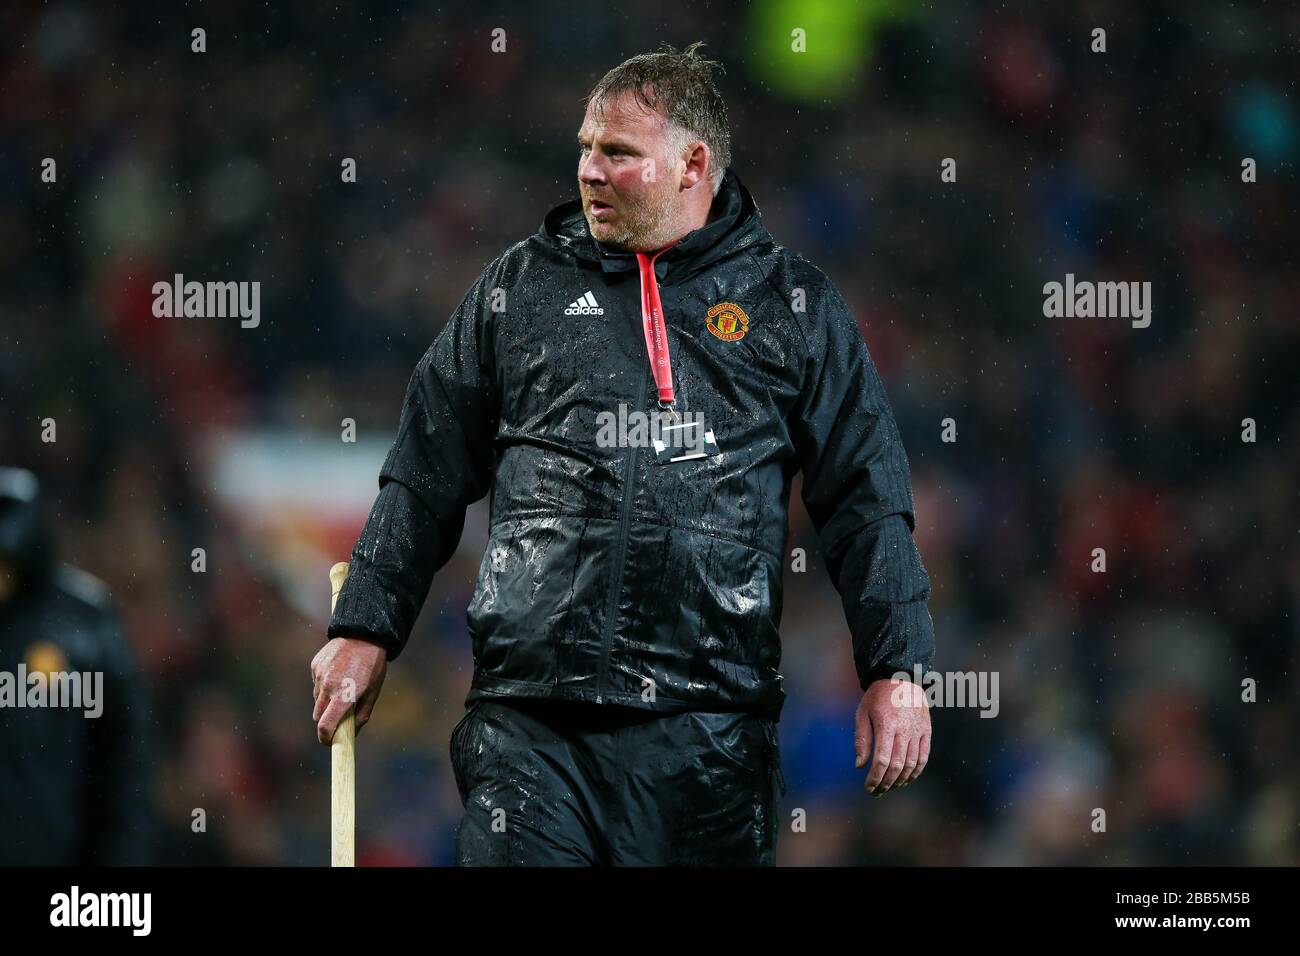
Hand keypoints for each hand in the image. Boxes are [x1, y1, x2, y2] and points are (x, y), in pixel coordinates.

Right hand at [311, 636, 387, 744]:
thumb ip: (361, 715)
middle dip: (326, 720)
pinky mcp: (315, 665)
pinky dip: (324, 684)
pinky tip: (337, 673)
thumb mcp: (373, 692)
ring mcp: (319, 675)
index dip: (325, 738)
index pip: (325, 726)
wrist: (364, 634)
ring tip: (343, 686)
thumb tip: (351, 734)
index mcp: (344, 696)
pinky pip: (316, 683)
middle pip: (318, 716)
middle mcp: (328, 687)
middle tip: (339, 715)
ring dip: (325, 701)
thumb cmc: (372, 666)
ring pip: (316, 699)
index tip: (329, 741)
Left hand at [854, 677, 930, 795]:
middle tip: (877, 791)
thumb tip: (860, 765)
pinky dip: (916, 772)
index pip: (883, 760)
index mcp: (886, 724)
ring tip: (890, 787)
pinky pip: (924, 757)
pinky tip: (906, 779)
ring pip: (912, 764)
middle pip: (898, 765)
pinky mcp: (926, 731)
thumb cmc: (877, 696)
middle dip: (886, 782)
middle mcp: (904, 729)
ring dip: (901, 780)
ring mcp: (918, 731)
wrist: (901, 677)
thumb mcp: (862, 713)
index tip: (868, 787)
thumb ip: (861, 739)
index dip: (876, 777)